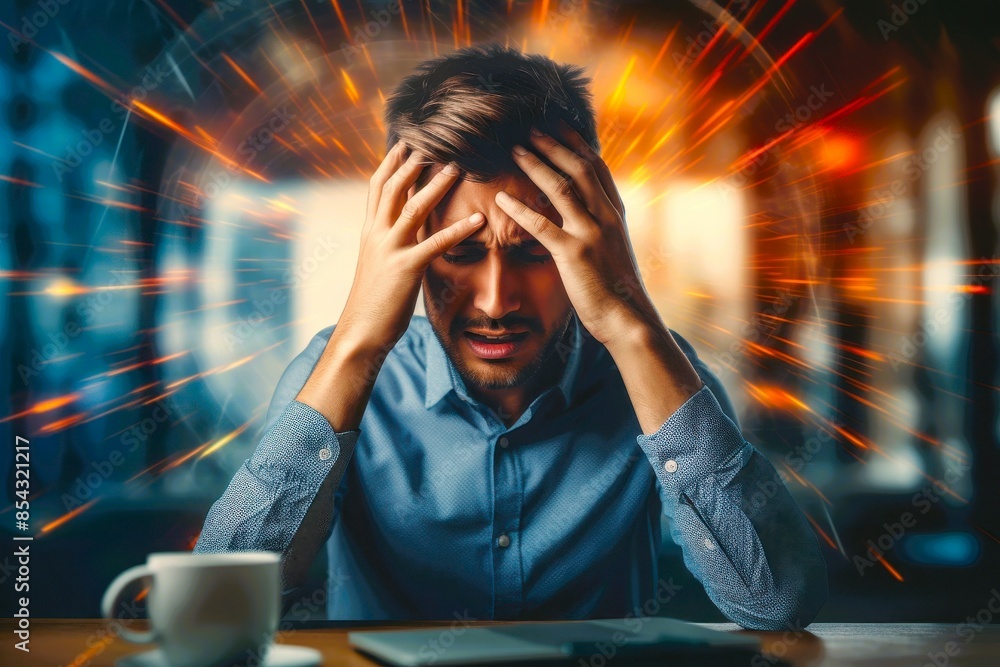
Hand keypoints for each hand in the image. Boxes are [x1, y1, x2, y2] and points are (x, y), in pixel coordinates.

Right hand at [336, 143, 485, 351]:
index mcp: (370, 231)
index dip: (391, 162)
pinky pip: (436, 244)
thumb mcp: (377, 263)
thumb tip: (404, 226)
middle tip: (434, 141)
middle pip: (393, 188)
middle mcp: (376, 234)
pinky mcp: (406, 269)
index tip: (405, 141)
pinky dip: (459, 231)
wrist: (361, 330)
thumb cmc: (373, 300)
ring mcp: (390, 250)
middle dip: (413, 162)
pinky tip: (479, 221)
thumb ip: (389, 241)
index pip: (378, 187)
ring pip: (412, 207)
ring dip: (436, 185)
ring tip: (457, 166)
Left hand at [494, 121, 660, 345]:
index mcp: (615, 213)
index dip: (575, 143)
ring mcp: (590, 233)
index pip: (596, 167)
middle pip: (578, 168)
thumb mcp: (614, 248)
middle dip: (553, 144)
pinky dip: (519, 209)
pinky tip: (500, 199)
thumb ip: (601, 226)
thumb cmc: (618, 287)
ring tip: (516, 148)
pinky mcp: (573, 253)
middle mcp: (606, 216)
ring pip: (561, 187)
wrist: (628, 318)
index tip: (558, 125)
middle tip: (530, 127)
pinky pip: (541, 224)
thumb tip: (586, 212)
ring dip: (536, 164)